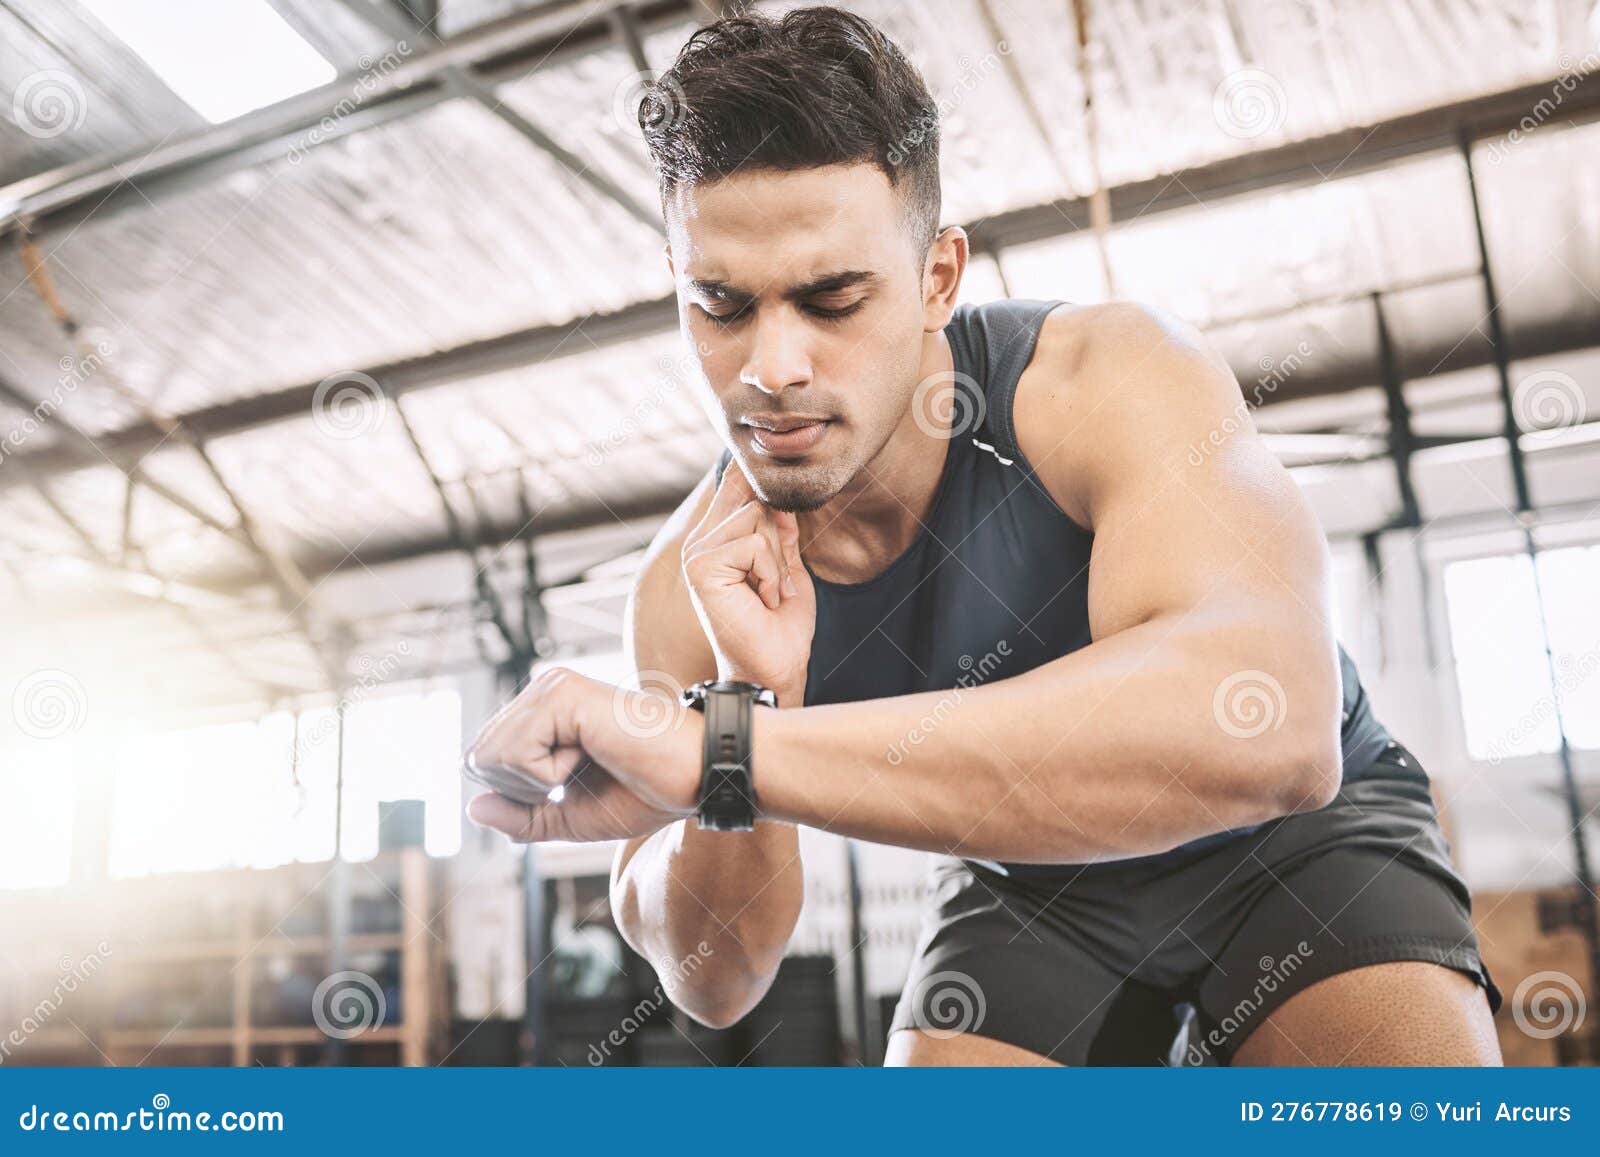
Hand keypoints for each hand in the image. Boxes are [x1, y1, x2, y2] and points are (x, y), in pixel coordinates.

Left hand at [463, 667, 701, 842]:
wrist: (695, 777)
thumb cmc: (644, 792)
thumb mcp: (569, 818)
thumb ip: (521, 816)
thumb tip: (473, 808)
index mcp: (542, 712)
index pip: (484, 762)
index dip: (518, 795)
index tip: (572, 786)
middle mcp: (542, 690)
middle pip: (478, 759)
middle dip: (522, 790)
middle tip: (579, 778)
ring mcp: (551, 687)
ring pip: (489, 756)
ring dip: (537, 782)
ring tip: (586, 765)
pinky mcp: (562, 694)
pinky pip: (516, 753)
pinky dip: (548, 775)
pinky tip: (589, 756)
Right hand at [682, 463, 815, 701]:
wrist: (774, 668)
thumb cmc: (780, 626)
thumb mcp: (785, 567)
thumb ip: (779, 531)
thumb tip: (779, 494)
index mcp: (716, 540)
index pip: (733, 486)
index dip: (753, 476)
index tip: (764, 464)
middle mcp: (700, 543)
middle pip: (751, 498)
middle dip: (779, 539)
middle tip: (777, 583)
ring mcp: (697, 554)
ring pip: (755, 518)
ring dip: (777, 560)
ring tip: (770, 593)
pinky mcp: (701, 567)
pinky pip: (754, 544)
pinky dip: (771, 573)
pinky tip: (763, 600)